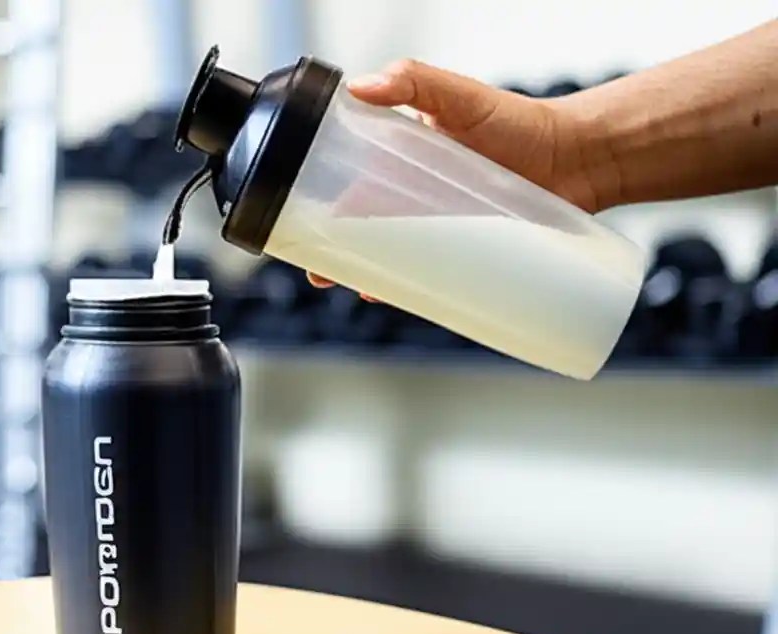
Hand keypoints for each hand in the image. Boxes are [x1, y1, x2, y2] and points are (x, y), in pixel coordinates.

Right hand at [307, 58, 608, 292]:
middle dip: (336, 251)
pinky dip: (415, 290)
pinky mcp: (470, 250)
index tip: (302, 221)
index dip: (323, 202)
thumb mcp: (461, 95)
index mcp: (406, 154)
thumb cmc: (523, 122)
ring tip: (357, 289)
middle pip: (364, 226)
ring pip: (395, 255)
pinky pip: (433, 274)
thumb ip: (412, 81)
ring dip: (370, 275)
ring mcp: (444, 223)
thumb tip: (360, 87)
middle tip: (320, 273)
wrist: (582, 158)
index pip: (351, 179)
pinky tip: (403, 300)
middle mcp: (419, 191)